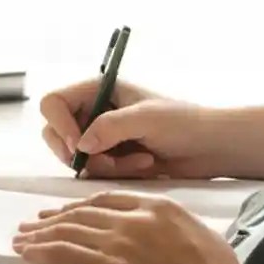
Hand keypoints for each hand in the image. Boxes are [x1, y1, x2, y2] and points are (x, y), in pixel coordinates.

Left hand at [11, 191, 240, 263]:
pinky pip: (65, 256)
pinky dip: (42, 253)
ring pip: (69, 232)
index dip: (81, 207)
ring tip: (23, 239)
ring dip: (40, 236)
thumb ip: (175, 237)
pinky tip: (28, 254)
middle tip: (35, 224)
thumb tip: (163, 248)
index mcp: (163, 209)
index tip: (67, 212)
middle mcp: (138, 220)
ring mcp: (123, 243)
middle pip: (84, 214)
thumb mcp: (202, 245)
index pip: (109, 201)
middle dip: (55, 220)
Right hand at [39, 79, 220, 178]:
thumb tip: (80, 144)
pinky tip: (144, 165)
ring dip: (104, 166)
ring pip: (76, 158)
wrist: (210, 147)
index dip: (59, 125)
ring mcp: (101, 137)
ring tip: (139, 161)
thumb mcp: (146, 118)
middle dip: (79, 153)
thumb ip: (110, 127)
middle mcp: (94, 111)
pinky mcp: (110, 159)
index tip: (77, 145)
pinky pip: (95, 173)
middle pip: (55, 134)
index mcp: (98, 89)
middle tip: (105, 163)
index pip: (54, 103)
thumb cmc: (184, 122)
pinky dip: (117, 173)